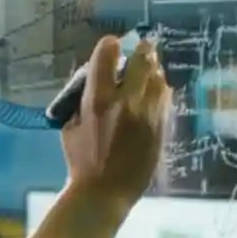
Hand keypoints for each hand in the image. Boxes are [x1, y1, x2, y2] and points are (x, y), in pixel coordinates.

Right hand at [60, 35, 170, 207]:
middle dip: (142, 51)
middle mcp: (126, 101)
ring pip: (159, 77)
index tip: (112, 46)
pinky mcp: (161, 126)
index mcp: (98, 99)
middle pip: (143, 59)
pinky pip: (165, 99)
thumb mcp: (70, 125)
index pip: (108, 52)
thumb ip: (84, 99)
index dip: (110, 45)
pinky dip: (159, 93)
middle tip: (142, 49)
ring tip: (148, 76)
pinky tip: (153, 97)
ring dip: (153, 73)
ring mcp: (148, 113)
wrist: (105, 192)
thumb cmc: (81, 160)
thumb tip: (95, 82)